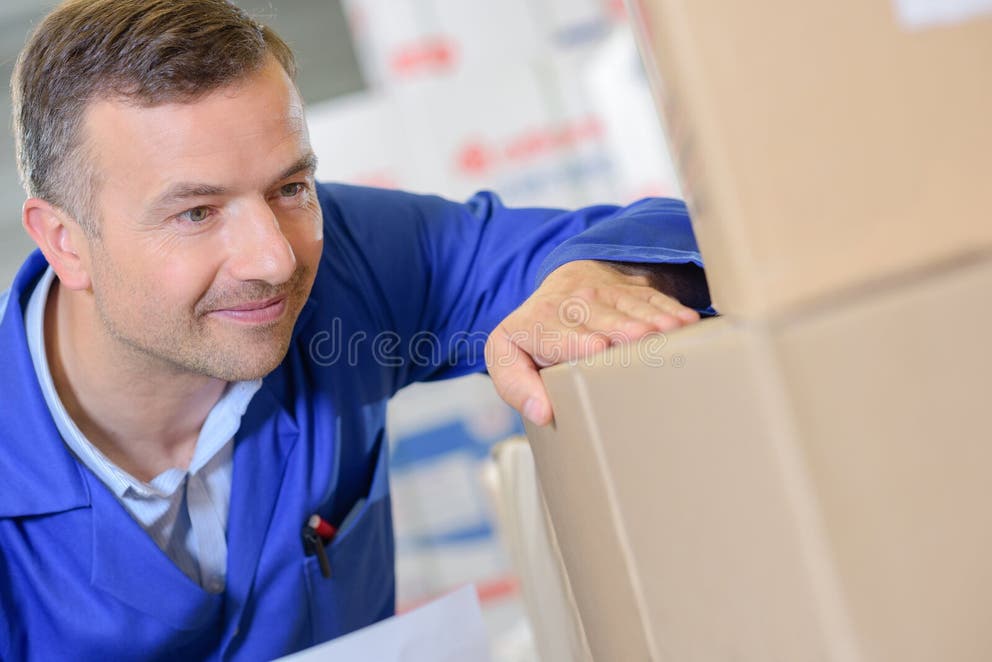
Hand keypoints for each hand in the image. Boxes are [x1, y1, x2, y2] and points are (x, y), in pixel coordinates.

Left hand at [485, 260, 701, 425]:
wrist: (558, 291)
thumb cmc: (536, 337)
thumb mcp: (509, 359)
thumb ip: (517, 387)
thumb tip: (542, 412)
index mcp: (536, 323)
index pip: (556, 332)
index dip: (576, 340)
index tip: (597, 348)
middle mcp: (570, 303)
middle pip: (599, 317)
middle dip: (621, 328)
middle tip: (644, 340)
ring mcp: (603, 292)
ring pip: (629, 305)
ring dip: (651, 317)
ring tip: (671, 331)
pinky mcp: (630, 288)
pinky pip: (650, 298)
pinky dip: (669, 308)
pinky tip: (686, 321)